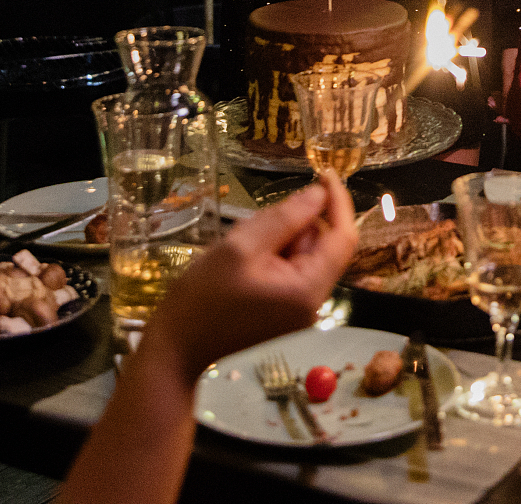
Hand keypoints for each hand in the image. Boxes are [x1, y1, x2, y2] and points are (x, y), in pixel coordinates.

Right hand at [142, 173, 357, 378]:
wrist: (177, 348)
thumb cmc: (203, 297)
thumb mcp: (241, 246)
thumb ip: (285, 218)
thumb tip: (319, 194)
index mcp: (308, 289)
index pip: (343, 238)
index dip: (339, 202)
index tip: (324, 173)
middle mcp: (313, 302)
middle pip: (321, 246)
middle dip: (294, 225)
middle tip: (252, 227)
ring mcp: (299, 310)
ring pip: (303, 255)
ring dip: (278, 241)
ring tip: (239, 250)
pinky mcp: (284, 313)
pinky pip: (290, 270)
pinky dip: (271, 256)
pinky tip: (242, 263)